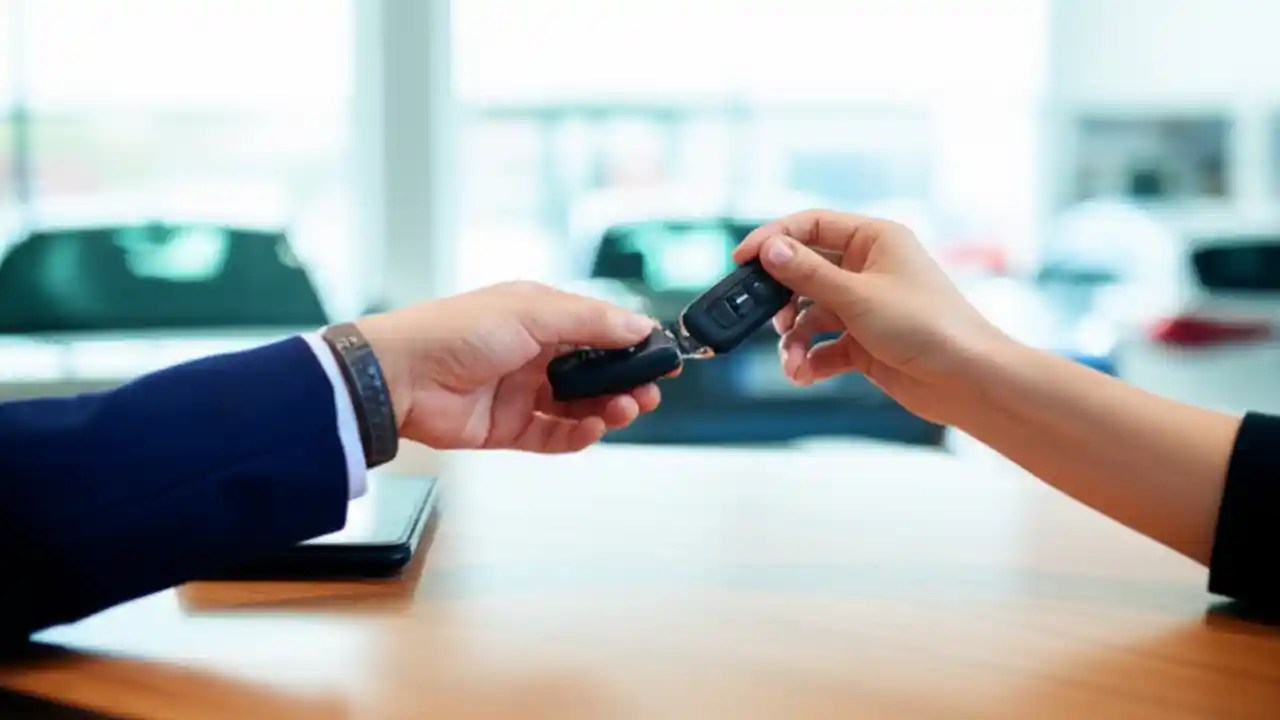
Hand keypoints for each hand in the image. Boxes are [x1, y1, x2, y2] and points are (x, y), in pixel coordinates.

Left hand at [354, 281, 664, 451]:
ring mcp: (522, 392)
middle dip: (626, 382)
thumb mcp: (532, 311)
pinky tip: (591, 429)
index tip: (663, 359)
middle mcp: (534, 353)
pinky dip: (577, 435)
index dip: (633, 345)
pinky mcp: (510, 428)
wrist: (401, 377)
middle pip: (596, 372)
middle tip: (647, 393)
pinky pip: (554, 436)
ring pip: (580, 406)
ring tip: (622, 410)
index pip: (600, 330)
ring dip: (607, 409)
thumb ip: (591, 321)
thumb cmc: (453, 331)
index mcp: (539, 316)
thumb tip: (639, 325)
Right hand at [733, 210, 1012, 423]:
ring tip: (792, 361)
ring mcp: (866, 306)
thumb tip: (769, 249)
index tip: (742, 259)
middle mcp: (868, 268)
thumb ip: (808, 273)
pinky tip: (805, 374)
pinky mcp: (866, 341)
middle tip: (769, 318)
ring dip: (795, 339)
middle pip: (805, 272)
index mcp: (874, 239)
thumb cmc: (927, 327)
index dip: (774, 239)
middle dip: (783, 300)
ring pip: (811, 314)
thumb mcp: (857, 296)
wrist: (966, 381)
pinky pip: (825, 344)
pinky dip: (811, 359)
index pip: (811, 225)